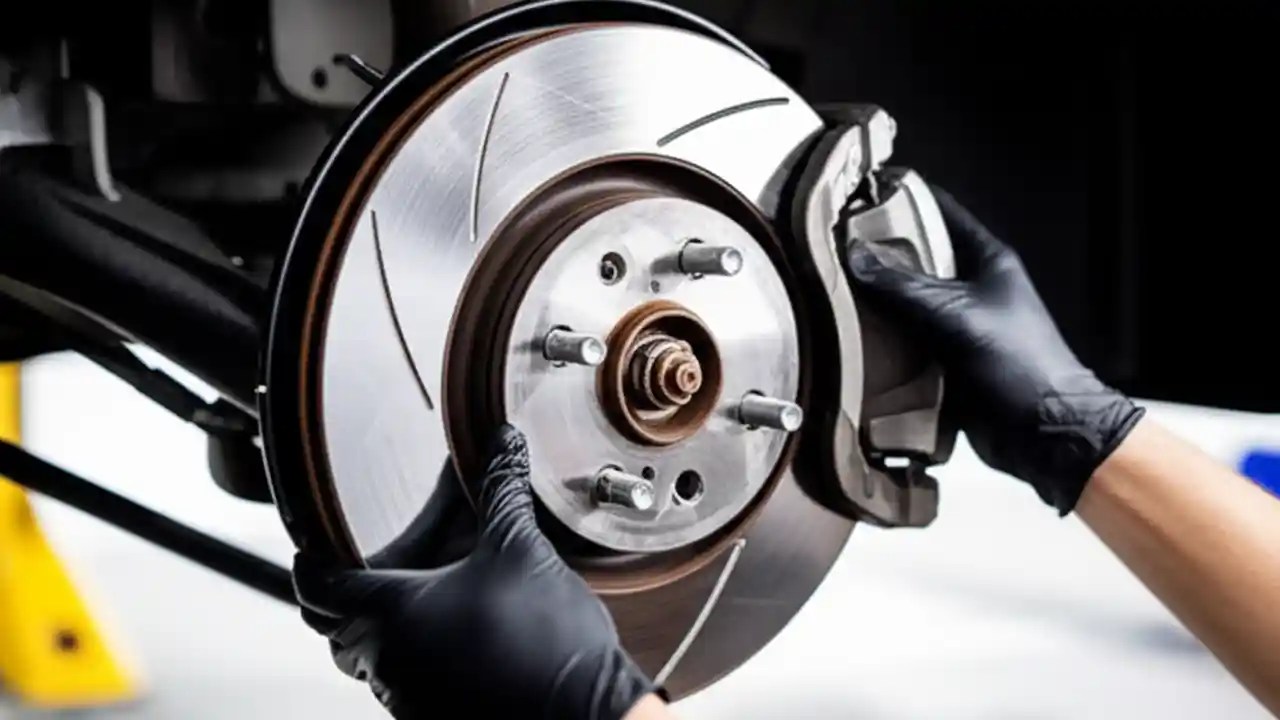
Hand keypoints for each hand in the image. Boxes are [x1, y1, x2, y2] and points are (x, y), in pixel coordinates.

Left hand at [292, 424, 656, 719]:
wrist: (586, 713)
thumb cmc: (545, 641)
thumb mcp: (519, 549)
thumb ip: (501, 491)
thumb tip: (501, 443)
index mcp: (390, 615)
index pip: (318, 587)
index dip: (311, 561)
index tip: (312, 546)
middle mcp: (388, 663)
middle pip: (337, 629)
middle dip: (350, 595)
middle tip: (368, 568)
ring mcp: (410, 699)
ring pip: (374, 659)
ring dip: (387, 627)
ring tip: (422, 597)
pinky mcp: (436, 718)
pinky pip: (406, 684)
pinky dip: (416, 655)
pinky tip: (454, 636)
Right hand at [844, 185, 1144, 513]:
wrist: (1044, 434)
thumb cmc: (1019, 365)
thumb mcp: (956, 316)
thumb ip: (903, 287)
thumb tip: (855, 256)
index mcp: (987, 262)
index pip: (942, 212)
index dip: (905, 198)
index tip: (863, 191)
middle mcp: (973, 289)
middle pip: (918, 260)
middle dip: (879, 255)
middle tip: (834, 248)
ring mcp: (960, 326)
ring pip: (909, 304)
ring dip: (878, 303)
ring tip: (833, 291)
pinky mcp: (948, 362)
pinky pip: (908, 343)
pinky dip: (884, 342)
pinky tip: (852, 339)